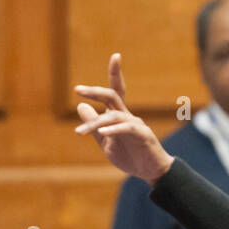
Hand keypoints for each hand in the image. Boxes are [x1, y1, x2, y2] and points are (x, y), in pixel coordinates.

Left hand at [74, 53, 174, 183]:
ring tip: (79, 133)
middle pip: (113, 96)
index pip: (115, 91)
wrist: (150, 172)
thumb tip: (80, 106)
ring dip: (95, 124)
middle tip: (78, 89)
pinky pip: (127, 128)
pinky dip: (114, 129)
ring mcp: (136, 124)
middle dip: (96, 91)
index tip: (116, 55)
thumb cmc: (130, 156)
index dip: (116, 73)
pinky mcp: (144, 135)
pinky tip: (102, 132)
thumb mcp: (105, 142)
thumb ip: (94, 125)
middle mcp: (128, 116)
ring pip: (113, 116)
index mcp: (119, 116)